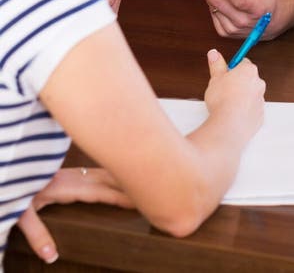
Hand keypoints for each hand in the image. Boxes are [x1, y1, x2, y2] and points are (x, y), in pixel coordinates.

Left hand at [17, 167, 132, 262]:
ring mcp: (73, 173)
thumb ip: (37, 234)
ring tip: (143, 181)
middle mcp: (75, 177)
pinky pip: (98, 173)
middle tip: (155, 186)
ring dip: (123, 175)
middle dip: (131, 182)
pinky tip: (117, 178)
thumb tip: (53, 255)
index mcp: (68, 187)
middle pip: (109, 177)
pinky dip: (113, 174)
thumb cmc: (15, 189)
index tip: (142, 199)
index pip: (102, 191)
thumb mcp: (22, 213)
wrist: (9, 164)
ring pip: (105, 172)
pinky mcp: (70, 174)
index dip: (123, 195)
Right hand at [204, 47, 264, 140]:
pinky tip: (233, 114)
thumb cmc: (223, 101)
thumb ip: (216, 64)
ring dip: (241, 97)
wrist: (229, 125)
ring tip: (227, 104)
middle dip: (238, 82)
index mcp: (248, 71)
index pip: (243, 62)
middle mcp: (258, 84)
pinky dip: (244, 111)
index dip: (233, 68)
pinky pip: (252, 110)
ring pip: (251, 95)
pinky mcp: (260, 116)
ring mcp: (260, 100)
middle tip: (224, 89)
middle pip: (248, 78)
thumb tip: (214, 54)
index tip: (225, 74)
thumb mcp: (215, 78)